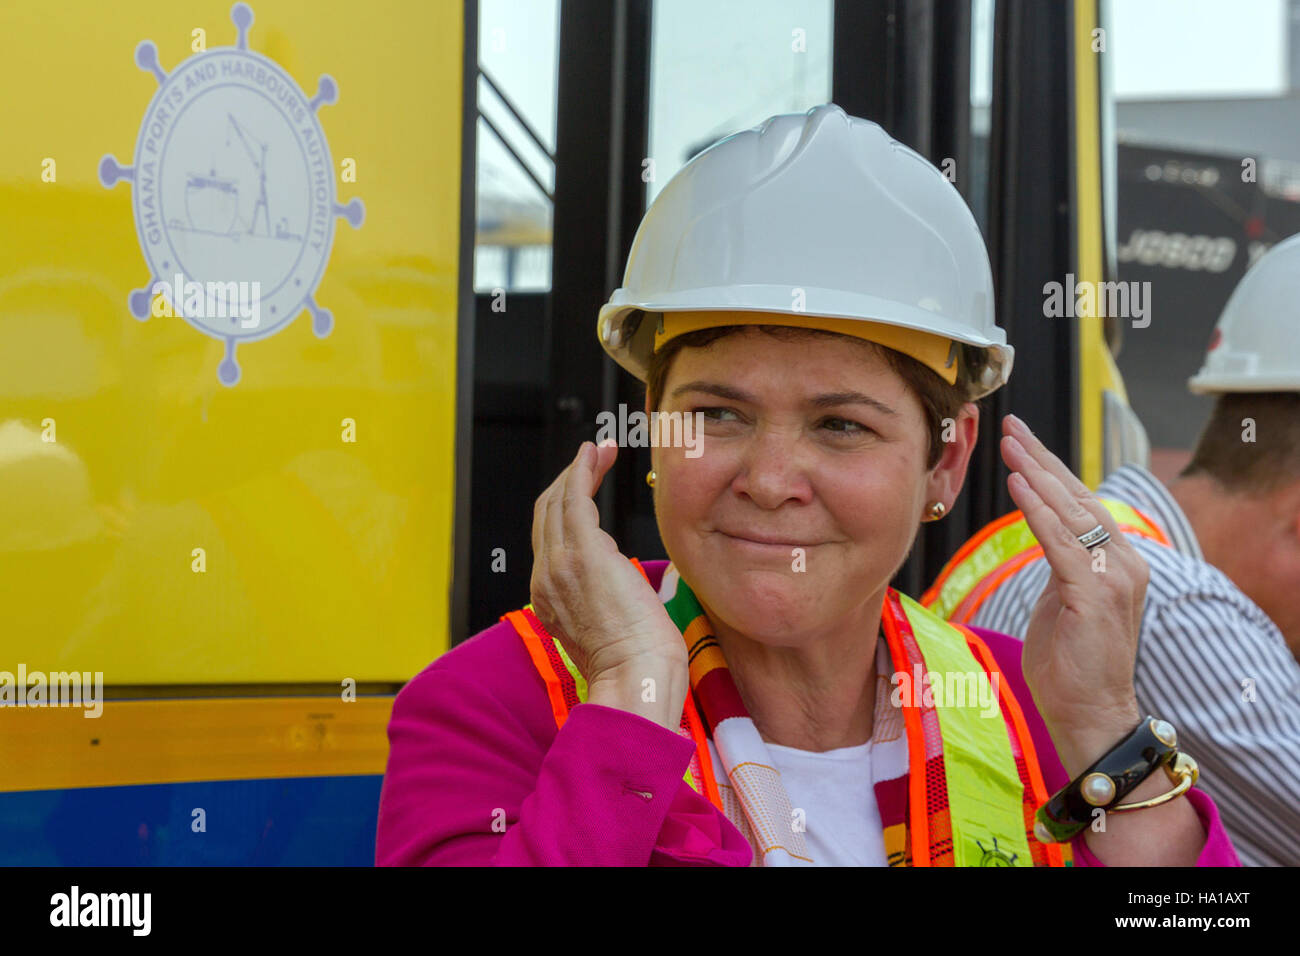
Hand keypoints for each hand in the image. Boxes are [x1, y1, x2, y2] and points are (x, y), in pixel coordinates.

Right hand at [530, 441, 687, 689]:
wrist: (635, 678)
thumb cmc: (637, 665)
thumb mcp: (609, 629)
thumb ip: (604, 601)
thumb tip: (621, 582)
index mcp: (549, 600)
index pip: (549, 541)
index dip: (564, 510)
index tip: (584, 490)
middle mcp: (545, 579)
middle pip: (545, 515)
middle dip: (567, 481)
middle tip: (591, 458)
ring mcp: (559, 564)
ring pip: (557, 502)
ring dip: (577, 469)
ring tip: (597, 450)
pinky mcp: (582, 551)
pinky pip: (574, 497)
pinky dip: (582, 470)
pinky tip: (595, 454)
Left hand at [1000, 415, 1145, 775]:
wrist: (1089, 715)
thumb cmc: (1070, 664)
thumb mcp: (1061, 600)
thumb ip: (1059, 563)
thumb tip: (1042, 532)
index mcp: (1116, 561)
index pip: (1081, 504)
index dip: (1051, 470)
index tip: (1022, 441)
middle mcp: (1124, 561)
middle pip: (1078, 498)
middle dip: (1042, 460)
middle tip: (1012, 427)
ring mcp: (1114, 576)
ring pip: (1071, 513)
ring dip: (1038, 475)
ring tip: (1010, 446)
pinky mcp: (1095, 593)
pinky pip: (1062, 542)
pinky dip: (1038, 511)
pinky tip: (1018, 486)